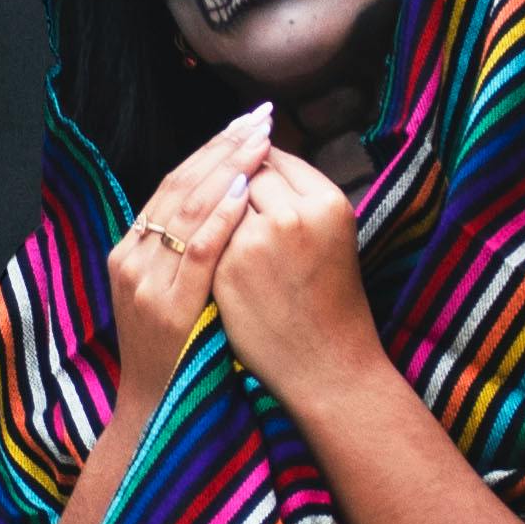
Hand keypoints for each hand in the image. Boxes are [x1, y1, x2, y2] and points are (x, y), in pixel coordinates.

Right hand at [108, 101, 272, 418]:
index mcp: (129, 251)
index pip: (171, 185)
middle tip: (256, 117)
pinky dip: (221, 216)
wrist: (155, 412)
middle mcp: (131, 258)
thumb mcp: (170, 292)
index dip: (208, 152)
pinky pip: (198, 249)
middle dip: (222, 148)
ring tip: (257, 138)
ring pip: (186, 209)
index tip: (243, 124)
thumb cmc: (175, 353)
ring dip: (226, 169)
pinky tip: (245, 188)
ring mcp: (145, 280)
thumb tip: (222, 201)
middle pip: (178, 186)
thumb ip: (183, 252)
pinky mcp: (167, 304)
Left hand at [207, 144, 383, 426]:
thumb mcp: (330, 236)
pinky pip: (204, 234)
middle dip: (231, 174)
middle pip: (244, 173)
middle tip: (228, 183)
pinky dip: (201, 232)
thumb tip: (249, 162)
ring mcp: (256, 242)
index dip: (256, 158)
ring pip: (219, 200)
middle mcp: (294, 216)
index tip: (245, 159)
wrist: (325, 366)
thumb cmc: (330, 299)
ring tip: (213, 210)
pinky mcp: (227, 270)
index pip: (277, 158)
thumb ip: (296, 196)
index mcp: (328, 202)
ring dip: (212, 202)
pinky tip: (195, 235)